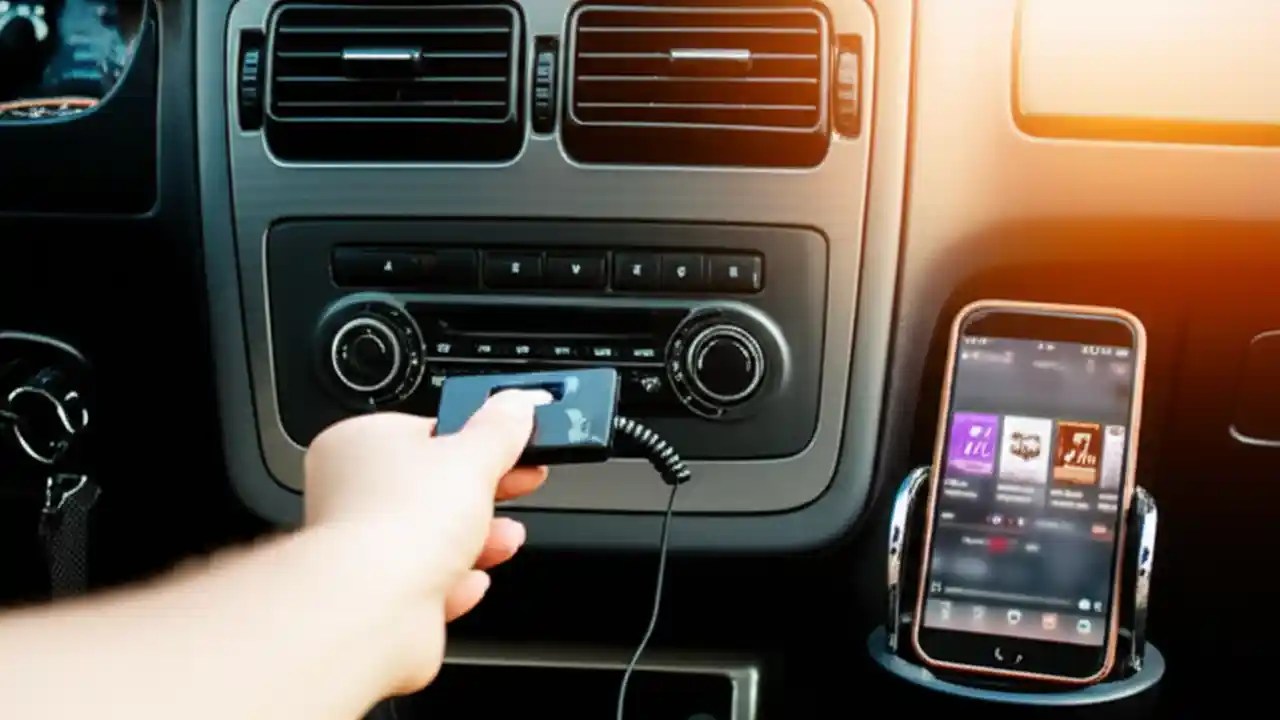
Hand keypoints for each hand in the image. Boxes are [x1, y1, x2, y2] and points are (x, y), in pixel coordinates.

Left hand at [301, 390, 550, 692]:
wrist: (374, 610)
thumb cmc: (399, 524)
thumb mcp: (473, 457)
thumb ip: (499, 429)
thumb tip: (515, 405)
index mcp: (357, 444)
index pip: (424, 431)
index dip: (474, 438)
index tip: (512, 443)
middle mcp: (348, 495)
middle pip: (431, 488)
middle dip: (483, 494)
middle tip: (520, 485)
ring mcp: (359, 550)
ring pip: (430, 538)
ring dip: (476, 540)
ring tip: (506, 538)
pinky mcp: (373, 598)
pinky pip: (424, 583)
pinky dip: (452, 582)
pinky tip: (471, 580)